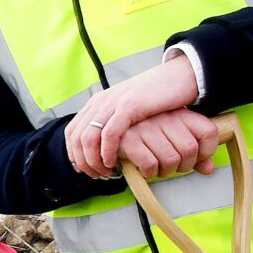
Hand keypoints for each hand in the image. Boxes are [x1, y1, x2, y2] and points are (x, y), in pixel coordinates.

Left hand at [65, 54, 202, 178]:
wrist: (180, 77)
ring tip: (105, 172)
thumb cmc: (157, 98)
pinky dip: (107, 152)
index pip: (72, 131)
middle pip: (77, 137)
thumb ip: (115, 122)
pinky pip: (110, 134)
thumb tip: (106, 145)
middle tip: (96, 176)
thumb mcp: (129, 109)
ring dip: (93, 160)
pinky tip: (113, 163)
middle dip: (82, 161)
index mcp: (99, 102)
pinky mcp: (129, 106)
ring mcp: (114, 103)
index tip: (84, 170)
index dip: (74, 154)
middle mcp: (101, 101)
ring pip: (89, 138)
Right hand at [115, 111, 222, 180]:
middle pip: (191, 150)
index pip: (209, 132)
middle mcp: (164, 116)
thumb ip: (194, 153)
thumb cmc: (144, 132)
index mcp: (179, 113)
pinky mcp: (128, 138)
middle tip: (168, 167)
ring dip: (164, 172)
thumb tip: (209, 170)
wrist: (109, 121)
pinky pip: (150, 164)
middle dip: (181, 167)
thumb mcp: (173, 135)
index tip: (195, 159)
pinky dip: (148, 173)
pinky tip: (141, 169)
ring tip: (154, 169)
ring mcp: (146, 126)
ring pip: (172, 160)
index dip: (206, 152)